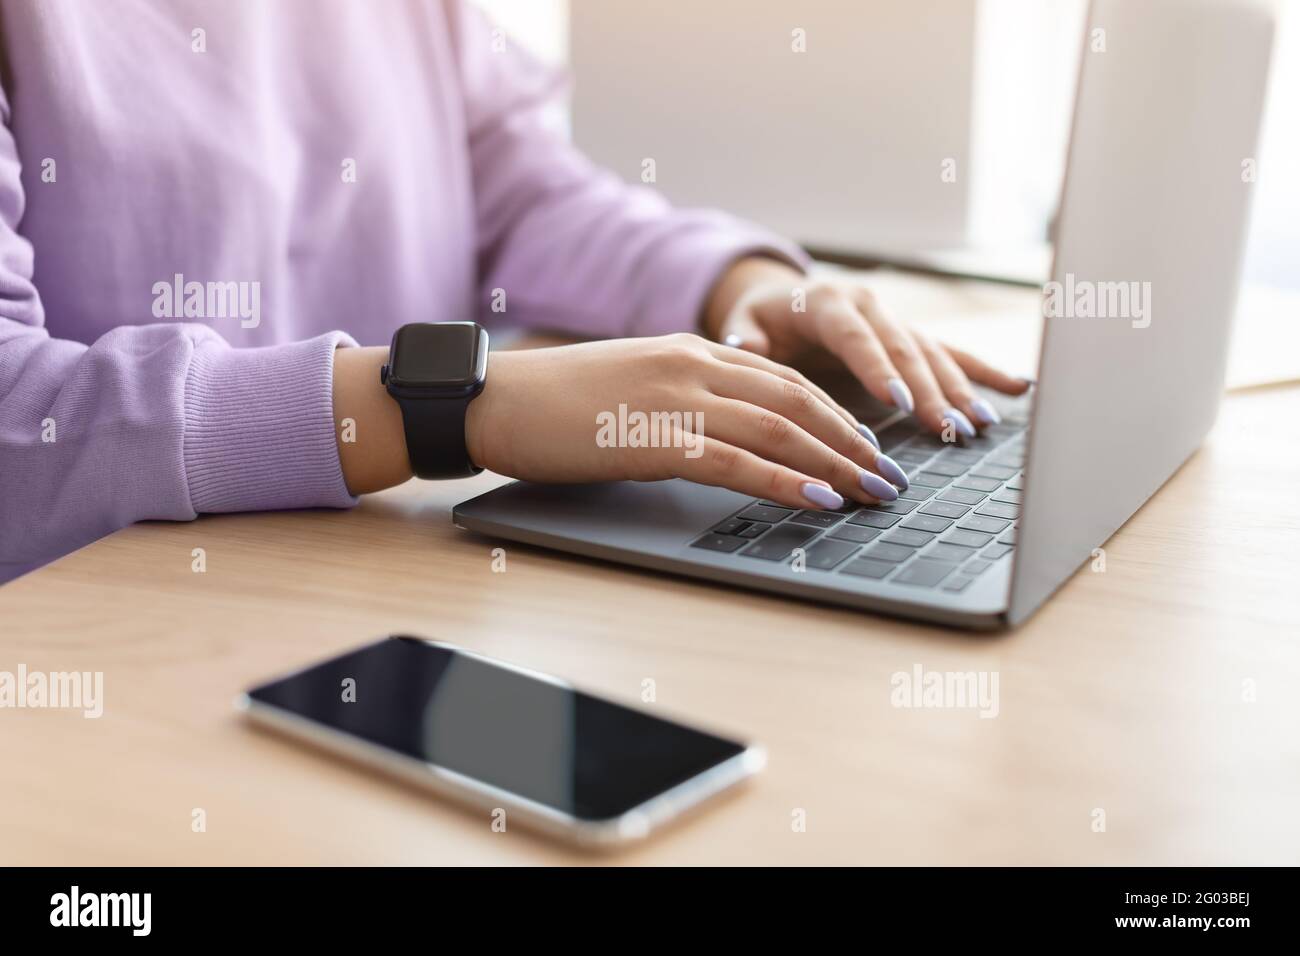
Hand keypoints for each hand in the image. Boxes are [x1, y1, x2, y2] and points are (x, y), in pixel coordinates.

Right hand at [464, 334, 912, 510]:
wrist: (491, 399)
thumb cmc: (552, 404)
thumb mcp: (630, 389)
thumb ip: (680, 402)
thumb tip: (722, 441)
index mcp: (689, 351)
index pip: (783, 379)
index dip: (833, 413)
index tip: (865, 444)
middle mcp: (693, 364)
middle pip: (796, 400)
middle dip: (850, 439)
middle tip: (888, 475)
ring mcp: (675, 396)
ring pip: (778, 429)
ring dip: (834, 463)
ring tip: (872, 492)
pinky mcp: (653, 435)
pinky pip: (735, 461)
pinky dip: (784, 482)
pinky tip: (818, 500)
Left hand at [702, 257, 1030, 438]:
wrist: (782, 299)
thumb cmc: (762, 318)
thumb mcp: (744, 322)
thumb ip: (748, 335)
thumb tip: (748, 345)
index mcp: (829, 303)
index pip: (856, 338)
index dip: (878, 369)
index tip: (898, 401)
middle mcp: (870, 308)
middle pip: (904, 352)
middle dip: (930, 392)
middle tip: (948, 428)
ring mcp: (894, 321)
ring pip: (932, 355)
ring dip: (959, 390)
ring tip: (980, 423)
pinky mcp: (910, 336)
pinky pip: (951, 353)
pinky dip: (982, 371)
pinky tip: (1015, 388)